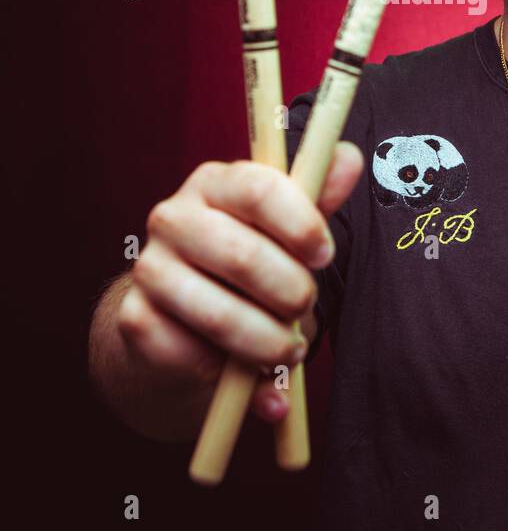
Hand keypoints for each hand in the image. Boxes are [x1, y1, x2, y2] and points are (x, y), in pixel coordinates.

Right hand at [117, 142, 364, 425]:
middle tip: (306, 308)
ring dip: (267, 343)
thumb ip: (318, 195)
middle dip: (290, 293)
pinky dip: (229, 373)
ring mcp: (149, 268)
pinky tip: (245, 370)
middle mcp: (172, 217)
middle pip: (243, 257)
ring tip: (288, 350)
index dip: (301, 225)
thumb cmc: (246, 262)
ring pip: (220, 316)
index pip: (258, 189)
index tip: (325, 255)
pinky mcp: (135, 319)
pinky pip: (192, 355)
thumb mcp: (284, 226)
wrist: (180, 316)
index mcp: (215, 182)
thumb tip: (350, 157)